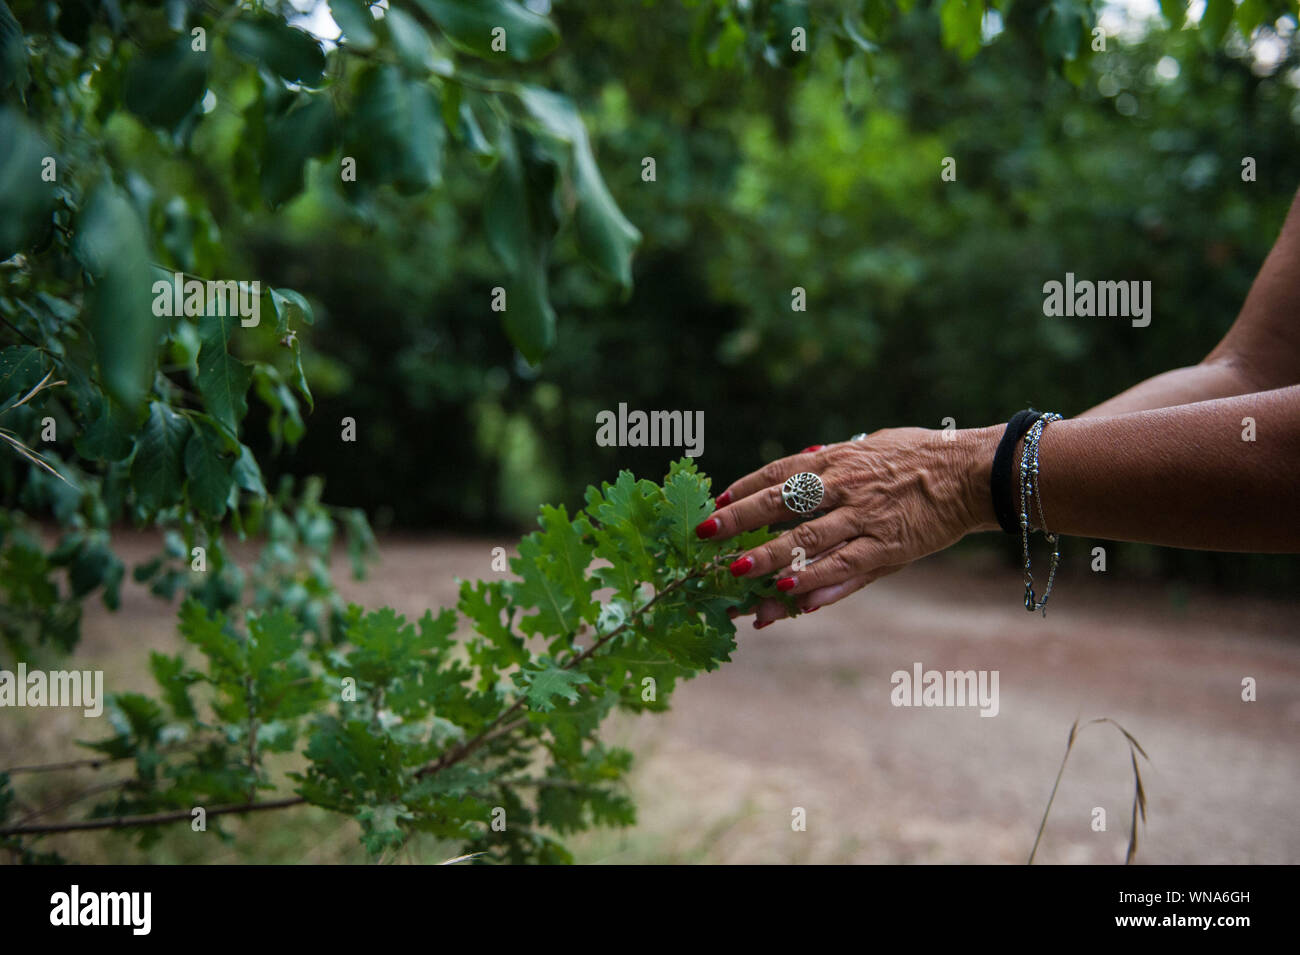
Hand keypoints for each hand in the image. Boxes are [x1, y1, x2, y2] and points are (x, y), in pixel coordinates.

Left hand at [698, 427, 997, 626]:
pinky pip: (845, 567)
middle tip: (705, 538)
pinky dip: (817, 580)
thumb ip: (832, 464)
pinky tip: (790, 594)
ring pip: (807, 539)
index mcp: (836, 460)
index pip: (778, 473)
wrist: (972, 472)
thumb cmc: (918, 459)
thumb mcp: (870, 448)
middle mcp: (843, 486)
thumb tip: (797, 465)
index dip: (743, 489)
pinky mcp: (888, 547)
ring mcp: (864, 518)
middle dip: (739, 522)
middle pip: (781, 504)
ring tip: (736, 574)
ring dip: (770, 558)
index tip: (715, 505)